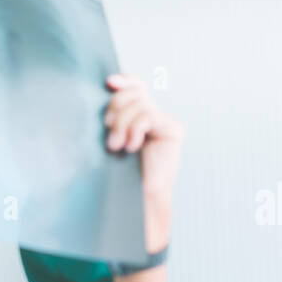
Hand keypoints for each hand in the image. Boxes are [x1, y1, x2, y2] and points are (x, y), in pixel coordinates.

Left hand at [104, 74, 182, 252]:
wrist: (135, 200)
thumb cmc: (117, 174)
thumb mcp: (109, 139)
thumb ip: (112, 117)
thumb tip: (108, 88)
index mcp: (138, 117)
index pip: (135, 87)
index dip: (124, 81)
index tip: (109, 83)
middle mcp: (153, 116)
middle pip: (133, 94)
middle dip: (115, 111)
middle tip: (109, 137)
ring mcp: (164, 122)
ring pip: (138, 105)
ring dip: (122, 125)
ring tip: (116, 146)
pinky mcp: (173, 130)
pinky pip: (148, 116)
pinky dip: (135, 130)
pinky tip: (132, 147)